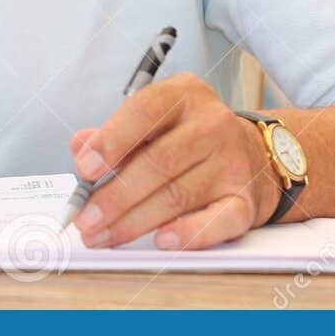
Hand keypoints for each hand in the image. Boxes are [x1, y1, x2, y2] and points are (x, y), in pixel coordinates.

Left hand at [68, 72, 282, 250]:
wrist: (254, 154)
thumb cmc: (189, 138)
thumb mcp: (154, 122)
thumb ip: (115, 133)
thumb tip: (80, 147)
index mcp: (184, 95)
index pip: (145, 112)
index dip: (111, 141)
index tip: (84, 169)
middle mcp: (212, 124)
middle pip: (158, 162)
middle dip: (115, 196)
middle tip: (86, 219)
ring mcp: (232, 162)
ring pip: (177, 195)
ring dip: (134, 221)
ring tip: (103, 235)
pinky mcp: (245, 200)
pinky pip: (217, 220)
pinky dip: (188, 233)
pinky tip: (161, 240)